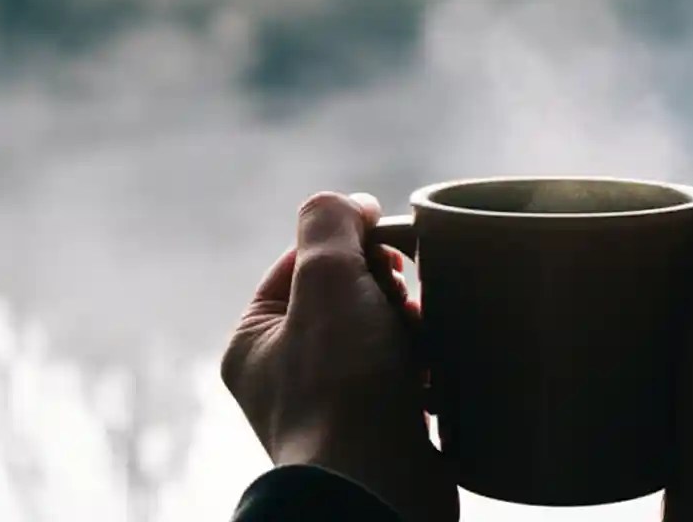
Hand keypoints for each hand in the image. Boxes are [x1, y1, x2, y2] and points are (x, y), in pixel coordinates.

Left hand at [221, 192, 457, 521]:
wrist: (380, 486)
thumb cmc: (343, 388)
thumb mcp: (326, 280)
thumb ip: (329, 223)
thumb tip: (354, 204)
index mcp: (256, 340)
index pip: (305, 259)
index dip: (351, 246)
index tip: (386, 257)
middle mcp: (289, 373)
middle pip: (351, 293)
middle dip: (388, 291)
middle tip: (401, 307)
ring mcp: (338, 403)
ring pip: (388, 331)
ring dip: (414, 327)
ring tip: (422, 346)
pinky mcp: (383, 427)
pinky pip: (412, 373)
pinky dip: (429, 366)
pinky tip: (436, 374)